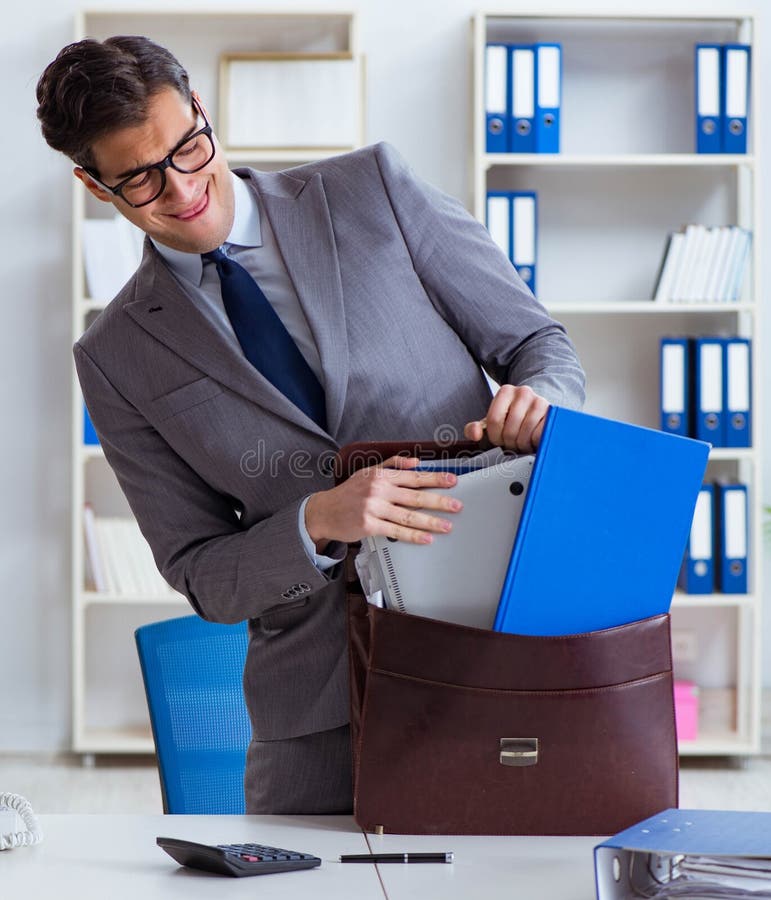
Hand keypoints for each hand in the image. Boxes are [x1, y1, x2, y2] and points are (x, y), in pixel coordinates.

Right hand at [305, 455, 462, 550]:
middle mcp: (378, 490)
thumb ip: (392, 464)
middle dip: (439, 502)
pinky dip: (413, 535)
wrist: (324, 511)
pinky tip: (426, 538)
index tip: (452, 481)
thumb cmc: (348, 493)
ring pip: (408, 516)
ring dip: (430, 522)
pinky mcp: (368, 525)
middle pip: (415, 496)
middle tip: (456, 506)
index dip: (435, 478)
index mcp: (381, 475)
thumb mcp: (368, 472)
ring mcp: (373, 508)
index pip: (414, 476)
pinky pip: (396, 531)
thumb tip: (416, 462)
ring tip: (446, 526)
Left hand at [464, 385, 548, 451]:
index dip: (495, 436)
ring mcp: (540, 402)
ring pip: (525, 433)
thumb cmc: (512, 419)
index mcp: (506, 391)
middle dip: (509, 442)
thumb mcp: (492, 422)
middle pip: (510, 429)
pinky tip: (533, 440)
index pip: (494, 420)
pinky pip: (539, 435)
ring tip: (521, 442)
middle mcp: (524, 392)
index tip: (498, 439)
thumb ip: (475, 428)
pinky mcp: (553, 415)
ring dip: (522, 444)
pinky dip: (534, 442)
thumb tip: (475, 434)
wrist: (537, 413)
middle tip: (511, 442)